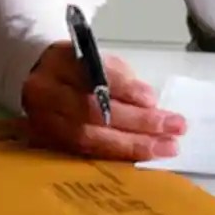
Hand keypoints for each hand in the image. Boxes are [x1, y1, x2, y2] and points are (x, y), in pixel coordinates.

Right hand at [21, 41, 186, 160]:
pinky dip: (118, 155)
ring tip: (166, 147)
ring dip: (133, 145)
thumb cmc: (79, 68)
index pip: (93, 77)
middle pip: (93, 112)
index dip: (124, 89)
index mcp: (60, 62)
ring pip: (90, 138)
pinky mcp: (50, 143)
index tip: (153, 99)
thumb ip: (121, 78)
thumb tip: (148, 104)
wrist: (40, 80)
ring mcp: (44, 121)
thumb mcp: (100, 59)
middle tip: (173, 128)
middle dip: (138, 123)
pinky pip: (87, 154)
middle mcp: (46, 93)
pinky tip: (144, 154)